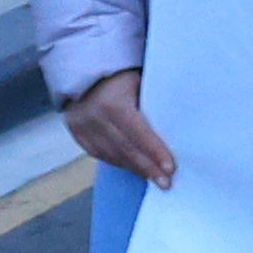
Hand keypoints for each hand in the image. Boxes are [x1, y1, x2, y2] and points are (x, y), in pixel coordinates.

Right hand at [63, 69, 176, 184]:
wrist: (84, 67)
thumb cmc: (122, 74)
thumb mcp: (139, 81)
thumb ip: (152, 103)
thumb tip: (177, 126)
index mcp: (112, 104)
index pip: (138, 133)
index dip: (154, 151)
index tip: (170, 168)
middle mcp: (94, 118)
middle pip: (125, 149)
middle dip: (148, 168)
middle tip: (166, 184)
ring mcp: (82, 127)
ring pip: (111, 155)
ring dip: (134, 169)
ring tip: (154, 179)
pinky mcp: (76, 133)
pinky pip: (98, 154)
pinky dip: (117, 162)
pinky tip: (132, 168)